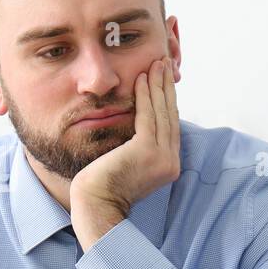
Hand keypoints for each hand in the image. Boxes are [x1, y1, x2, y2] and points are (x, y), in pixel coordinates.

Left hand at [69, 56, 180, 248]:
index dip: (168, 99)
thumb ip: (137, 148)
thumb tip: (134, 129)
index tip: (165, 78)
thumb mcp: (128, 165)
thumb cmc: (103, 188)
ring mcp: (161, 156)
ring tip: (157, 63)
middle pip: (170, 114)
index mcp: (168, 164)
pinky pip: (147, 116)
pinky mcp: (147, 151)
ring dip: (159, 84)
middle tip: (166, 62)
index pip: (169, 124)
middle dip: (168, 86)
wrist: (97, 206)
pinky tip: (142, 79)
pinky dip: (145, 96)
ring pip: (161, 112)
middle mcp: (170, 160)